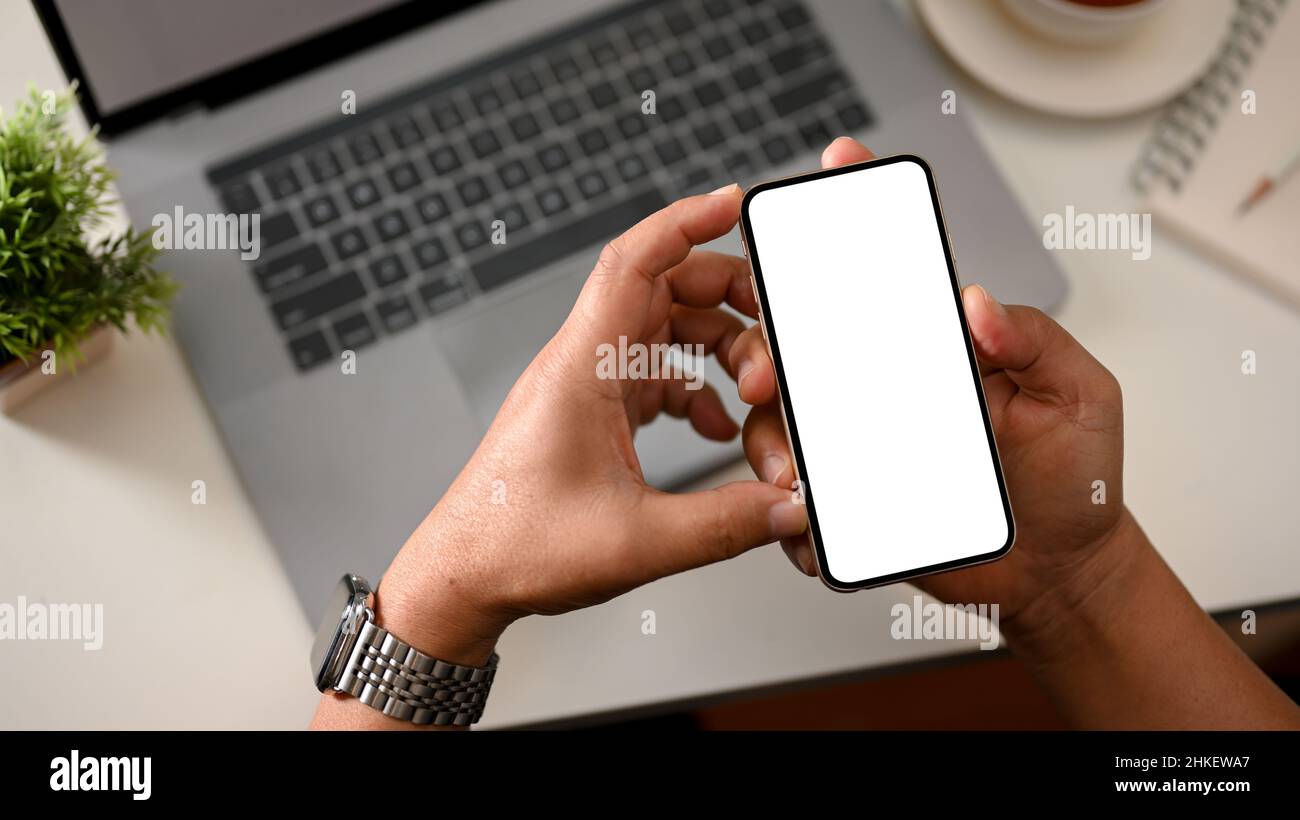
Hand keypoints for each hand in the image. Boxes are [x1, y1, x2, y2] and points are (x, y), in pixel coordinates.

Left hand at [376, 185, 808, 665]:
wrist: (463, 576)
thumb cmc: (515, 547)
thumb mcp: (637, 541)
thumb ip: (724, 524)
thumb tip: (786, 507)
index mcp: (582, 368)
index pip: (633, 261)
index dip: (686, 221)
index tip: (734, 203)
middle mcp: (581, 364)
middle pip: (664, 290)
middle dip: (728, 298)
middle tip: (775, 323)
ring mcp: (585, 387)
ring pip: (663, 332)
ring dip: (717, 351)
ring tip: (755, 394)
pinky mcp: (590, 414)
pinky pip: (653, 375)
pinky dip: (694, 390)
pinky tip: (715, 428)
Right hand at [732, 137, 1127, 646]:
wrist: (1057, 570)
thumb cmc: (1072, 478)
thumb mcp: (1078, 397)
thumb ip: (1036, 341)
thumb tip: (978, 304)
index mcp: (933, 345)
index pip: (885, 273)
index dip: (858, 215)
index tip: (838, 163)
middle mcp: (882, 384)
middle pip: (800, 338)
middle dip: (765, 339)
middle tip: (767, 370)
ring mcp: (857, 440)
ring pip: (777, 416)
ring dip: (769, 434)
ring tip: (797, 471)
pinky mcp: (844, 499)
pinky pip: (792, 495)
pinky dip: (790, 508)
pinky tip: (808, 518)